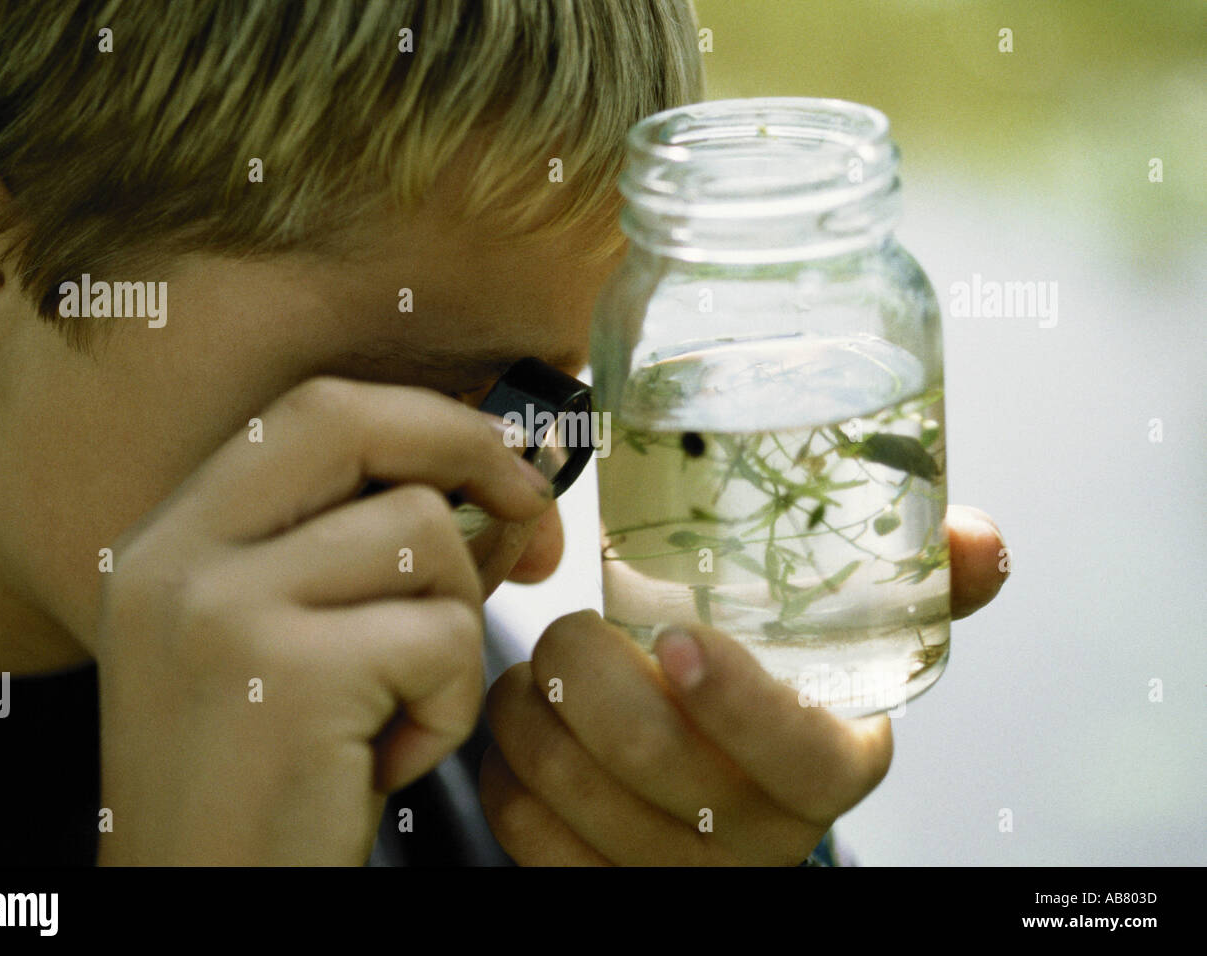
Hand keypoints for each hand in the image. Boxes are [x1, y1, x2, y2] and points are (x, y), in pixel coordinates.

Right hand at [94, 377, 552, 864]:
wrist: (198, 913)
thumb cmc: (262, 791)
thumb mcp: (278, 649)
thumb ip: (359, 560)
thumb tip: (504, 496)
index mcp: (170, 542)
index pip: (308, 412)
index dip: (420, 418)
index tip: (497, 461)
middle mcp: (179, 560)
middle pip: (352, 423)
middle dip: (467, 450)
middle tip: (530, 510)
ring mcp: (225, 611)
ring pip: (421, 536)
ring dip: (453, 627)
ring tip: (400, 707)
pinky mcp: (290, 677)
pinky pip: (443, 637)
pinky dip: (450, 704)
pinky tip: (390, 761)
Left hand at [479, 504, 1008, 864]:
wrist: (729, 808)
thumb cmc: (785, 702)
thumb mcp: (858, 648)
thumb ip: (923, 584)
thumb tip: (985, 539)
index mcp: (831, 770)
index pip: (796, 756)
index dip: (736, 699)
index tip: (676, 636)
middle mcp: (759, 842)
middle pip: (649, 760)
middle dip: (583, 670)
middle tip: (572, 628)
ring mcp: (673, 877)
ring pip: (567, 790)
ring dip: (528, 707)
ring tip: (536, 670)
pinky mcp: (597, 890)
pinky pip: (524, 831)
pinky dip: (505, 763)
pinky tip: (524, 727)